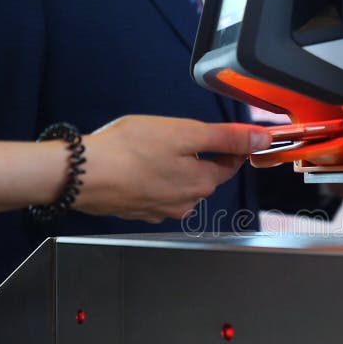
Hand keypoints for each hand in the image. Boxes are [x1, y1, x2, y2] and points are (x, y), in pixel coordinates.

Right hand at [73, 115, 270, 222]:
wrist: (81, 174)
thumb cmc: (128, 151)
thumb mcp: (186, 133)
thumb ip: (227, 137)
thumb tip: (262, 138)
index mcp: (201, 184)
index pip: (230, 165)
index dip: (231, 146)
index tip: (225, 133)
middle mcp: (185, 203)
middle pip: (204, 176)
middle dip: (197, 155)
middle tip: (176, 135)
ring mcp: (159, 210)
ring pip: (178, 184)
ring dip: (172, 167)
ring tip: (151, 149)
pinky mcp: (136, 209)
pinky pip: (154, 191)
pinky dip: (150, 177)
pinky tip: (135, 164)